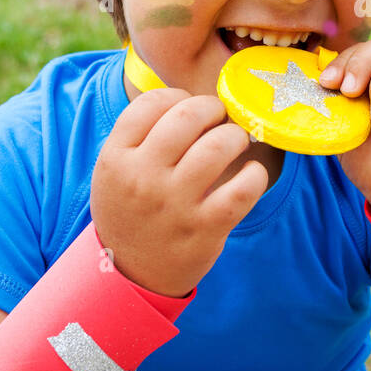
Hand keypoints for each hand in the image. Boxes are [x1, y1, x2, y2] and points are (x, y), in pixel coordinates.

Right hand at [90, 89, 269, 296]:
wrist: (132, 274)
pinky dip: (256, 175)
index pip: (152, 102)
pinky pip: (245, 188)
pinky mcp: (206, 228)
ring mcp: (175, 204)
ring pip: (219, 145)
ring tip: (235, 142)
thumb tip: (190, 96)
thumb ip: (140, 134)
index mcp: (115, 159)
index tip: (188, 108)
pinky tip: (252, 175)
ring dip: (235, 136)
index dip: (178, 96)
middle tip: (219, 119)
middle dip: (212, 109)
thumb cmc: (132, 209)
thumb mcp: (114, 170)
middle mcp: (142, 179)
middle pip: (188, 116)